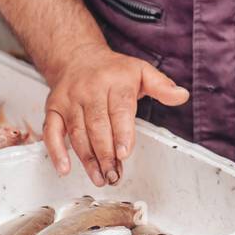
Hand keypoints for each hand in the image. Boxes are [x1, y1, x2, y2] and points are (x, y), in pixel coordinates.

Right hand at [42, 41, 188, 186]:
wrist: (77, 57)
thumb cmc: (113, 70)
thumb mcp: (142, 71)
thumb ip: (162, 86)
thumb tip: (182, 95)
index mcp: (115, 82)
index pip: (119, 110)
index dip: (122, 133)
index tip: (125, 154)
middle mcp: (90, 91)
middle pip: (97, 125)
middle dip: (105, 153)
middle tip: (114, 174)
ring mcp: (70, 100)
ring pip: (77, 133)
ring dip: (88, 159)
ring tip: (100, 177)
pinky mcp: (53, 109)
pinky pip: (52, 132)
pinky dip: (57, 151)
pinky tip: (65, 168)